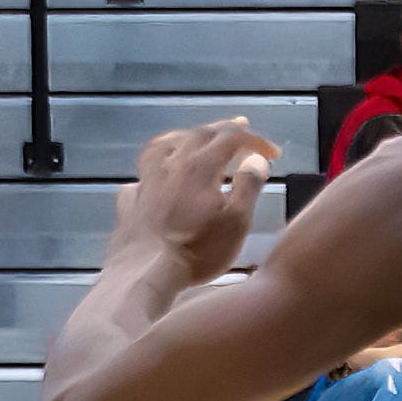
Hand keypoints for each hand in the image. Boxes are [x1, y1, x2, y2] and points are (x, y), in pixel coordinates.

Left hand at [108, 118, 280, 287]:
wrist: (144, 273)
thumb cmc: (198, 250)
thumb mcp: (236, 221)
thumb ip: (247, 186)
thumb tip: (256, 159)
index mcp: (200, 166)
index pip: (231, 138)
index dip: (255, 140)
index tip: (272, 153)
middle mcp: (171, 165)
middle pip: (197, 134)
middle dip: (222, 129)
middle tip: (239, 128)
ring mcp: (145, 183)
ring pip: (162, 146)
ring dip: (182, 138)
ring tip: (192, 139)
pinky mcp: (129, 204)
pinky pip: (139, 178)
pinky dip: (152, 172)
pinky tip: (153, 180)